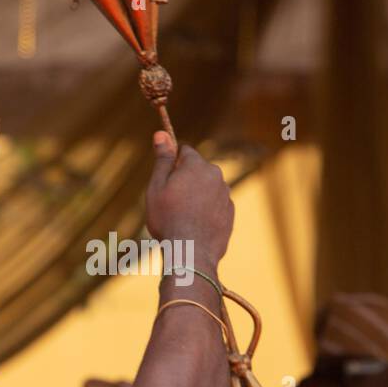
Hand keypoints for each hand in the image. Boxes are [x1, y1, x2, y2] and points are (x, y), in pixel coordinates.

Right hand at [145, 131, 233, 272]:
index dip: (172, 161)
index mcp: (197, 165)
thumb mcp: (157, 186)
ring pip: (207, 188)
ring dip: (196, 195)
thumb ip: (162, 159)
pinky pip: (215, 205)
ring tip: (182, 216)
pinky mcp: (230, 213)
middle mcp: (216, 175)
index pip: (184, 150)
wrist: (191, 253)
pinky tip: (194, 225)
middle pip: (197, 169)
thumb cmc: (168, 219)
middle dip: (185, 178)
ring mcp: (225, 195)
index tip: (165, 177)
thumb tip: (161, 133)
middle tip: (170, 201)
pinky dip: (206, 211)